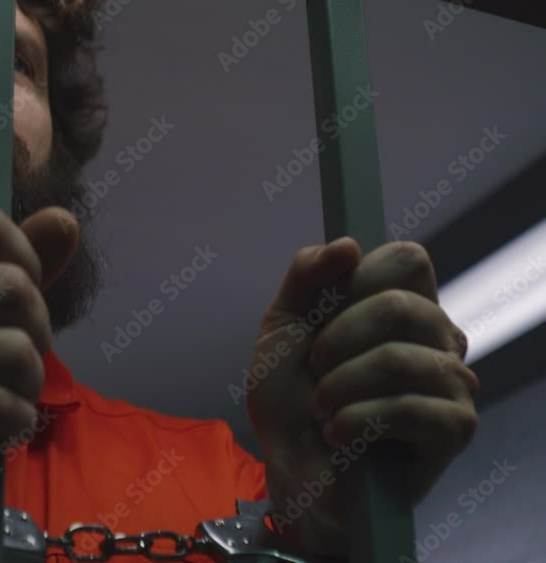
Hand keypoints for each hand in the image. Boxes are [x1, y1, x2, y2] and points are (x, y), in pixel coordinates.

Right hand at [0, 204, 80, 562]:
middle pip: (12, 285)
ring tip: (3, 401)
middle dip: (37, 334)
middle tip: (13, 367)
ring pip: (16, 349)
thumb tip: (65, 219)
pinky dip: (14, 423)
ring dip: (29, 387)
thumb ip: (22, 265)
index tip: (19, 302)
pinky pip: (0, 403)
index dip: (25, 259)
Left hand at [245, 238, 478, 553]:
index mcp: (403, 305)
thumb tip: (348, 244)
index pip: (408, 258)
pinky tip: (338, 434)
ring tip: (322, 409)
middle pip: (403, 305)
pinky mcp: (454, 428)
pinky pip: (411, 409)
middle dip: (337, 339)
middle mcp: (438, 337)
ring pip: (401, 359)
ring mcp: (453, 382)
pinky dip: (356, 421)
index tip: (321, 309)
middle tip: (315, 368)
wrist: (293, 470)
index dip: (359, 276)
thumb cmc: (293, 399)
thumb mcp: (282, 328)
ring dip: (339, 387)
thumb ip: (305, 278)